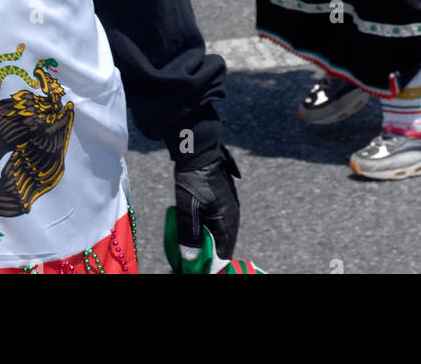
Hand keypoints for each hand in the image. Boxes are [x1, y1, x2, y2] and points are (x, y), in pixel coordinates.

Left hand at [174, 146, 240, 261]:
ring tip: (191, 249)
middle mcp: (232, 216)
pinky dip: (208, 232)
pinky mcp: (223, 201)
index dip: (211, 265)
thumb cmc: (193, 178)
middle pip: (223, 246)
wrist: (198, 150)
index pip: (224, 254)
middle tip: (191, 261)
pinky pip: (217, 224)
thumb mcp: (188, 208)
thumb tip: (191, 259)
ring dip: (207, 244)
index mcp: (227, 220)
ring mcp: (229, 207)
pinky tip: (196, 231)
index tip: (197, 271)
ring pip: (220, 234)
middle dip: (208, 256)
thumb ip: (190, 235)